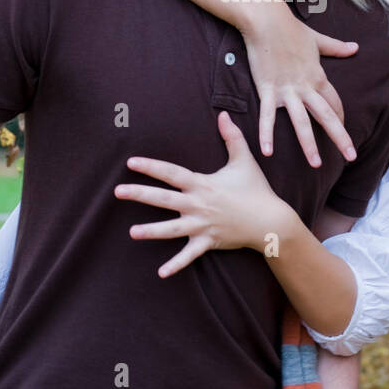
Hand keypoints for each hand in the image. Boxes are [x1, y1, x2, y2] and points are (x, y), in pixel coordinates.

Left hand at [114, 112, 296, 277]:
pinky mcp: (209, 242)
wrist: (271, 220)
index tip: (131, 162)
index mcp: (203, 184)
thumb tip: (224, 114)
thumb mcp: (244, 160)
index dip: (151, 166)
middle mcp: (199, 205)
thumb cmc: (256, 189)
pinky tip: (161, 273)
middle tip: (117, 192)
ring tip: (132, 232)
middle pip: (164, 199)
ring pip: (173, 229)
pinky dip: (176, 265)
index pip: (172, 173)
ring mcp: (203, 225)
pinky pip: (190, 255)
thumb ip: (232, 136)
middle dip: (140, 195)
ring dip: (152, 231)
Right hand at [242, 4, 357, 167]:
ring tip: (315, 164)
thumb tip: (355, 47)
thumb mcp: (318, 40)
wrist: (268, 20)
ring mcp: (287, 90)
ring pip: (301, 121)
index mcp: (318, 77)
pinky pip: (267, 116)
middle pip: (326, 116)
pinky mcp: (268, 89)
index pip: (334, 104)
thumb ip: (337, 47)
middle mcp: (306, 87)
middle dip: (339, 138)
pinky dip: (267, 134)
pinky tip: (267, 152)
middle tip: (350, 157)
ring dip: (308, 144)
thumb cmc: (291, 29)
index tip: (342, 130)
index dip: (340, 119)